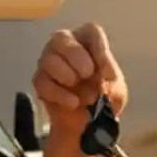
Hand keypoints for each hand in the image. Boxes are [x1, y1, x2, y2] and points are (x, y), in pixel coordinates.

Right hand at [31, 22, 127, 136]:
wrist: (89, 124)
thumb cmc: (104, 98)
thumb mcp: (116, 89)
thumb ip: (109, 77)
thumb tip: (98, 72)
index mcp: (89, 42)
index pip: (91, 32)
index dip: (100, 49)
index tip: (108, 73)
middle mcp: (65, 46)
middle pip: (62, 38)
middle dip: (76, 56)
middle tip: (88, 75)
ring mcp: (49, 62)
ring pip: (49, 60)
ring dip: (67, 76)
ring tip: (86, 96)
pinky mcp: (40, 81)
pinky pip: (43, 82)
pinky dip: (59, 94)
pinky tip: (73, 104)